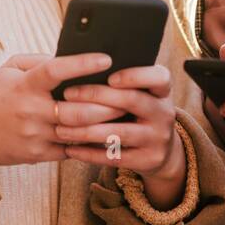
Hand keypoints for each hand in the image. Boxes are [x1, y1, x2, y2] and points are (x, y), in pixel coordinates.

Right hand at [0, 52, 126, 169]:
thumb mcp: (9, 70)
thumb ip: (39, 60)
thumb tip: (71, 57)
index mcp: (25, 85)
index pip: (56, 70)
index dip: (82, 63)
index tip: (106, 58)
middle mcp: (31, 111)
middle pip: (78, 110)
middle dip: (108, 104)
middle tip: (129, 96)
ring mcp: (36, 136)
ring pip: (79, 132)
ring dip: (105, 125)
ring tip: (126, 115)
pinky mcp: (38, 155)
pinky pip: (71, 149)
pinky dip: (90, 142)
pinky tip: (108, 135)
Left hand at [51, 64, 187, 207]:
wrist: (161, 151)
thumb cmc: (139, 112)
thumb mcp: (143, 94)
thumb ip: (123, 82)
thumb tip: (80, 64)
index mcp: (162, 91)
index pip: (159, 77)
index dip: (135, 76)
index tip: (109, 76)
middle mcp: (164, 113)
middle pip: (132, 100)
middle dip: (97, 95)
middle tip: (67, 94)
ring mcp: (157, 138)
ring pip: (119, 132)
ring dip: (86, 130)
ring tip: (60, 128)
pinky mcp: (147, 160)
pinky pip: (114, 157)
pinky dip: (89, 153)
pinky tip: (70, 149)